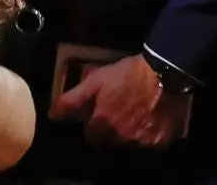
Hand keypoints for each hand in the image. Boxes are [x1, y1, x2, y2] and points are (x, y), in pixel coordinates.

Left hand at [49, 54, 190, 148]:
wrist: (164, 71)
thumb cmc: (128, 73)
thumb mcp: (96, 81)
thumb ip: (72, 100)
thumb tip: (53, 115)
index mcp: (103, 123)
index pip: (92, 138)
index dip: (95, 126)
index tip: (102, 116)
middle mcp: (120, 137)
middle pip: (111, 142)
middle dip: (113, 131)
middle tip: (121, 112)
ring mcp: (141, 141)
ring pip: (130, 145)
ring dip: (131, 134)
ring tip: (137, 114)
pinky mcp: (160, 141)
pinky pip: (151, 144)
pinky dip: (150, 135)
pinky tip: (152, 118)